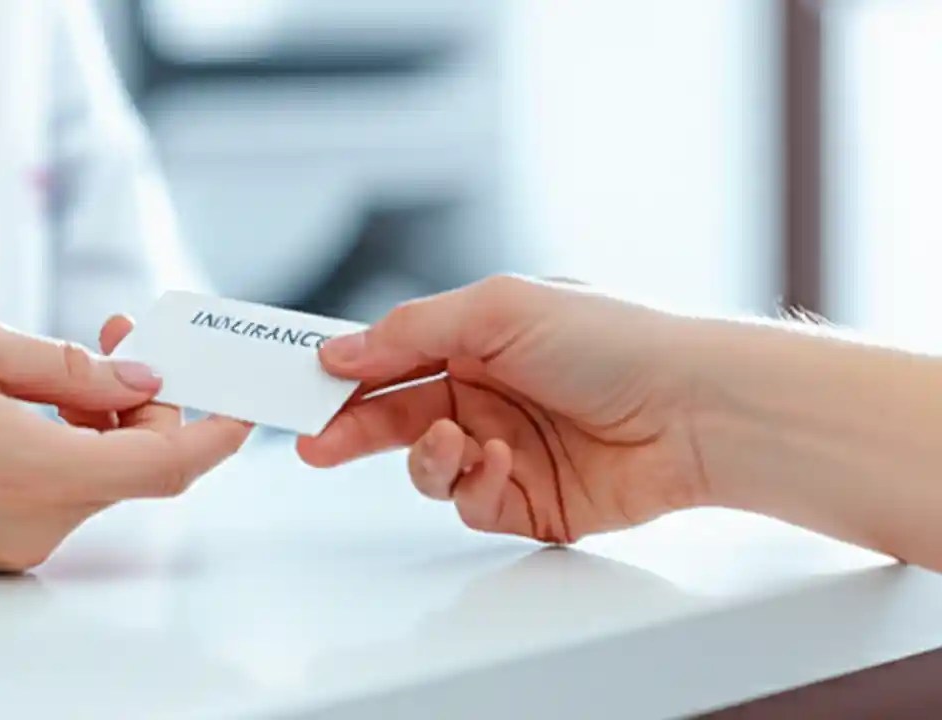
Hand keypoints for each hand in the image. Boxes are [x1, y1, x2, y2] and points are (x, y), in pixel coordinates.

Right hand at [297, 276, 704, 543]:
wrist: (695, 409)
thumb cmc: (614, 341)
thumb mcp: (498, 310)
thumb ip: (410, 331)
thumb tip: (340, 350)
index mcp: (478, 339)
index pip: (391, 357)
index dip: (345, 373)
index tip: (301, 387)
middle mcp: (488, 394)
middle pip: (395, 418)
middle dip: (353, 430)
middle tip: (317, 443)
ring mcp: (507, 448)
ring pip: (428, 468)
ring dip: (428, 458)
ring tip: (455, 442)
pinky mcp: (529, 500)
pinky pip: (472, 504)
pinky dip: (476, 485)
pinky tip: (502, 462)